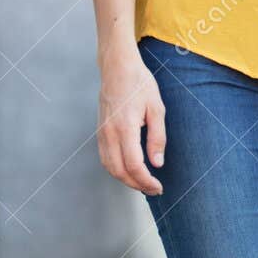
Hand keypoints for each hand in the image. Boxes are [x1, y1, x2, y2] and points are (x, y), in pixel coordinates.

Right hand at [97, 46, 166, 193]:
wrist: (117, 67)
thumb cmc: (139, 84)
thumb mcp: (157, 109)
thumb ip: (158, 138)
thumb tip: (157, 163)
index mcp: (125, 127)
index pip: (134, 165)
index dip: (146, 181)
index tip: (158, 187)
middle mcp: (110, 133)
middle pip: (119, 171)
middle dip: (136, 185)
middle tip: (153, 189)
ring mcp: (102, 132)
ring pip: (109, 167)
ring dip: (125, 179)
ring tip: (143, 183)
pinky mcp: (100, 131)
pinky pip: (105, 157)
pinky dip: (116, 169)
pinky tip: (130, 170)